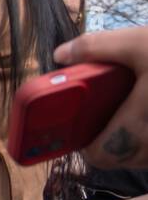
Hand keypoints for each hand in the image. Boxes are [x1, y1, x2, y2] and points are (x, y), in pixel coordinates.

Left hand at [55, 25, 147, 167]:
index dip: (85, 140)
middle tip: (111, 108)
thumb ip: (97, 47)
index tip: (81, 122)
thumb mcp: (142, 43)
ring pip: (143, 153)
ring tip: (140, 103)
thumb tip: (61, 55)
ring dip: (136, 133)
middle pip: (120, 156)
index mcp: (140, 126)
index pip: (99, 155)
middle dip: (110, 134)